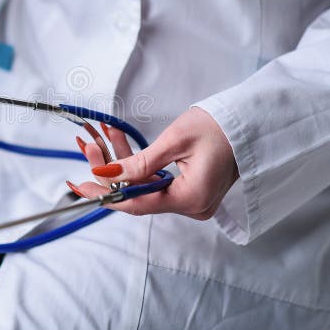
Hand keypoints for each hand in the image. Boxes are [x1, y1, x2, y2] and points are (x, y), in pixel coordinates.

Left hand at [70, 107, 238, 219]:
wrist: (252, 122)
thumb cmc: (219, 126)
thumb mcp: (174, 141)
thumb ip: (138, 163)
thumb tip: (105, 175)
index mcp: (190, 198)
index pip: (137, 204)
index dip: (104, 195)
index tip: (78, 186)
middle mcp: (192, 206)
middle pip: (138, 195)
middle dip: (109, 171)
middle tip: (87, 146)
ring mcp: (193, 200)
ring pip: (145, 187)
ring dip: (121, 164)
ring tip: (98, 138)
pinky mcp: (192, 190)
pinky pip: (157, 182)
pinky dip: (138, 166)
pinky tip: (118, 145)